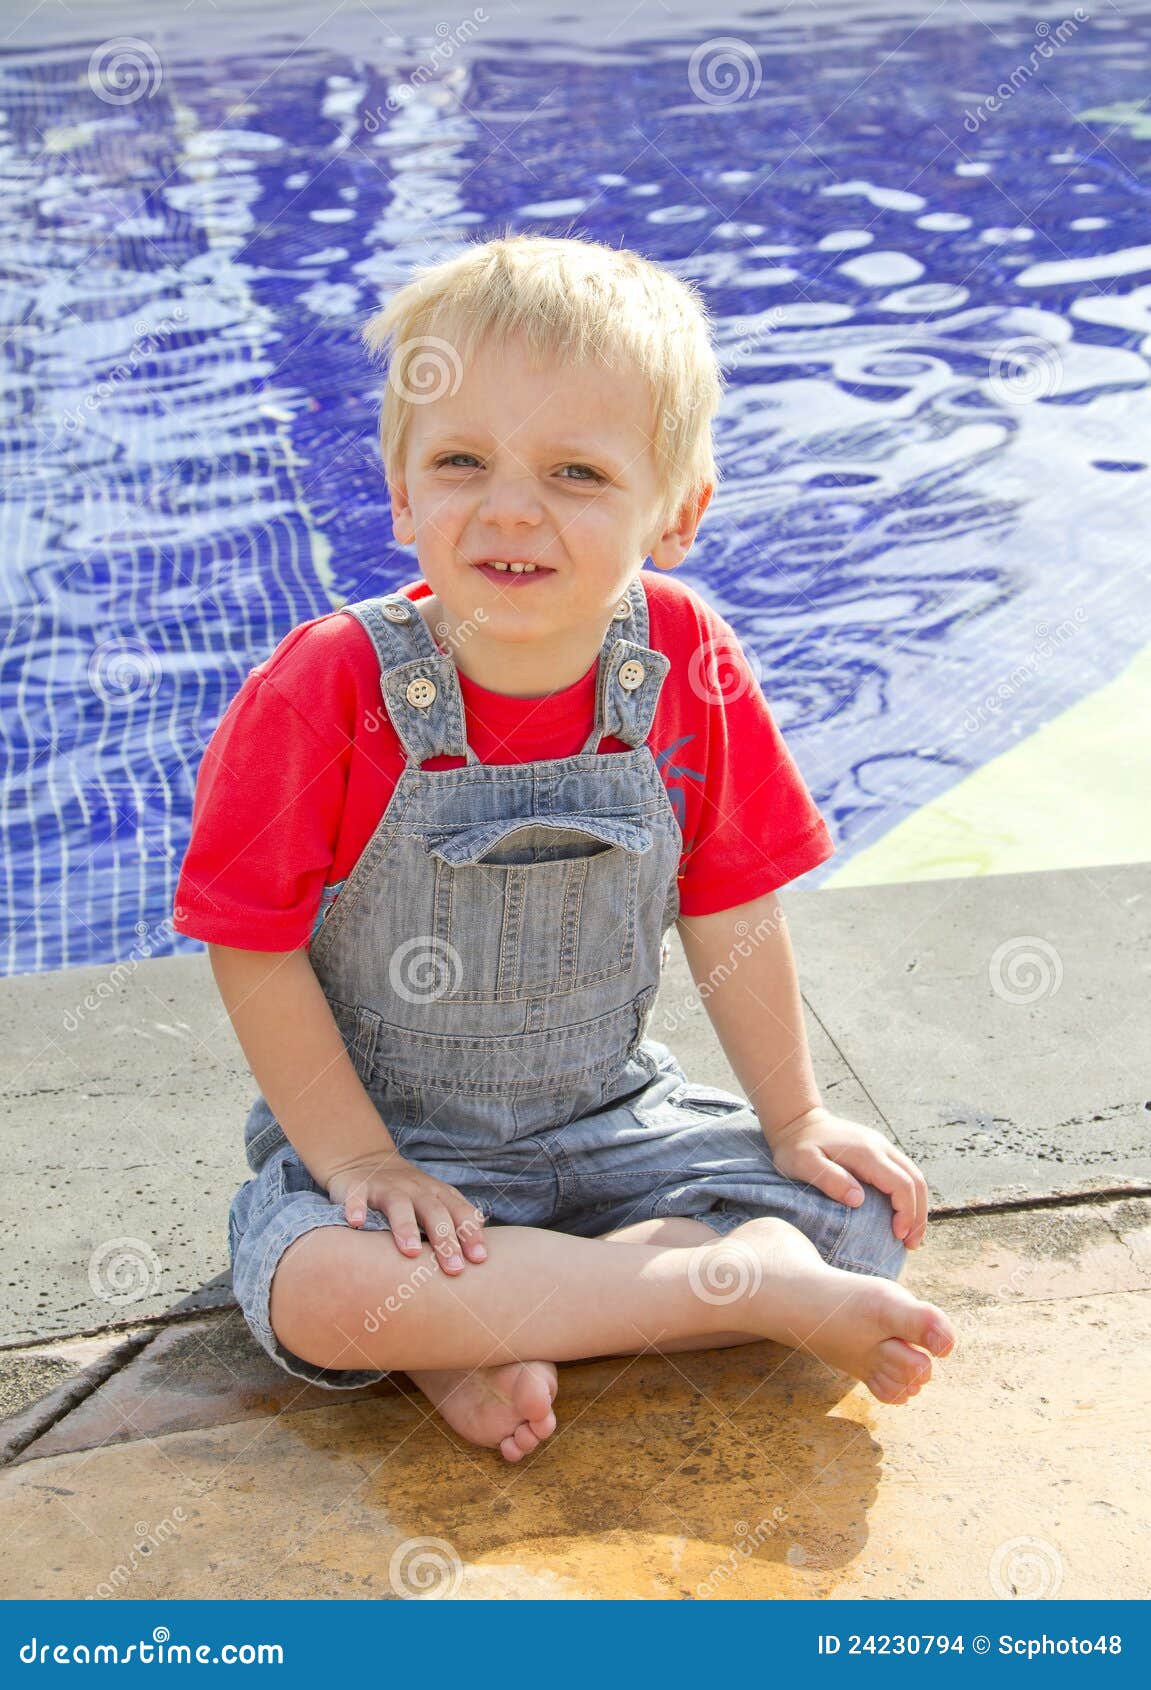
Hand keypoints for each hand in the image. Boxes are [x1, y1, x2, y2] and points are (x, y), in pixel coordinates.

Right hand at [325, 1150, 486, 1273]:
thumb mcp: (434, 1202)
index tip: (478, 1259)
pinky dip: (356, 1208)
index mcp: (438, 1194)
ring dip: (406, 1226)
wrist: (366, 1160)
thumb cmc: (408, 1194)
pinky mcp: (358, 1185)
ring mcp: (387, 1186)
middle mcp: (415, 1189)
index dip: (470, 1234)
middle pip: (434, 1212)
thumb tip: (482, 1256)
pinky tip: (356, 1223)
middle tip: (453, 1268)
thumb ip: (455, 1222)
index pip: (460, 1213)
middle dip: (445, 1239)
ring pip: (399, 1205)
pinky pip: (357, 1195)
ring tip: (411, 1251)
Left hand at [766, 1106, 928, 1247]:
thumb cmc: (796, 1146)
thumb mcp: (803, 1163)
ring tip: (910, 1235)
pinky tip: (901, 1215)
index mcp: (866, 1152)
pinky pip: (903, 1174)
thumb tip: (858, 1200)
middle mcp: (880, 1147)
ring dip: (917, 1206)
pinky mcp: (878, 1151)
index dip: (906, 1212)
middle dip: (918, 1215)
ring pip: (913, 1176)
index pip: (901, 1184)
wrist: (798, 1122)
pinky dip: (908, 1196)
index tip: (898, 1235)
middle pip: (916, 1181)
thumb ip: (830, 1179)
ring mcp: (881, 1147)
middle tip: (911, 1244)